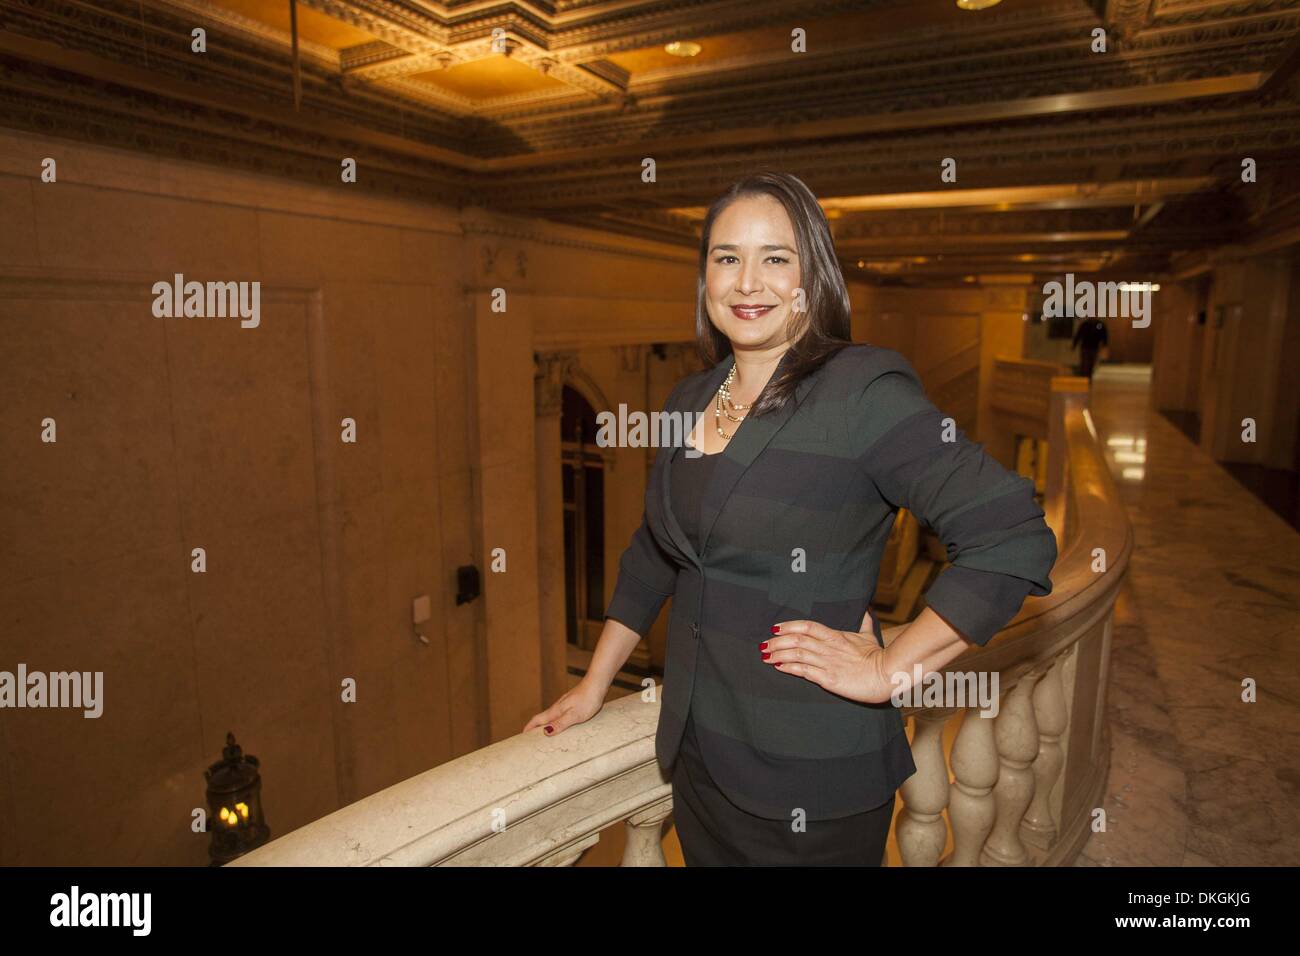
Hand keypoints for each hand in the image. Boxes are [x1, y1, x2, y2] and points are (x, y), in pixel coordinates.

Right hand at [523, 679, 606, 736]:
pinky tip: (561, 725)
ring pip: (551, 716)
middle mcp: (558, 707)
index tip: (522, 736)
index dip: (529, 728)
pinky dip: (555, 722)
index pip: (537, 720)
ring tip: (544, 735)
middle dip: (534, 728)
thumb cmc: (587, 699)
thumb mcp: (574, 715)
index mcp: (556, 711)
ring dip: (545, 725)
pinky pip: (560, 715)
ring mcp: (565, 705)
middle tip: (529, 739)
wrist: (597, 683)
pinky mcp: (572, 703)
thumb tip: (545, 732)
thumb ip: (560, 724)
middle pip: (542, 718)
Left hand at [761, 606, 894, 704]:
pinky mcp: (829, 679)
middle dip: (777, 641)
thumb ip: (864, 623)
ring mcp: (828, 662)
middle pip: (797, 639)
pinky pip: (804, 671)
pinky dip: (789, 667)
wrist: (888, 675)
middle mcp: (829, 647)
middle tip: (763, 644)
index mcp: (836, 636)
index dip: (789, 626)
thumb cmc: (878, 656)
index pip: (808, 626)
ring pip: (797, 653)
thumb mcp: (869, 636)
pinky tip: (779, 667)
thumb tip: (865, 609)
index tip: (775, 628)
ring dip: (778, 654)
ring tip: (765, 656)